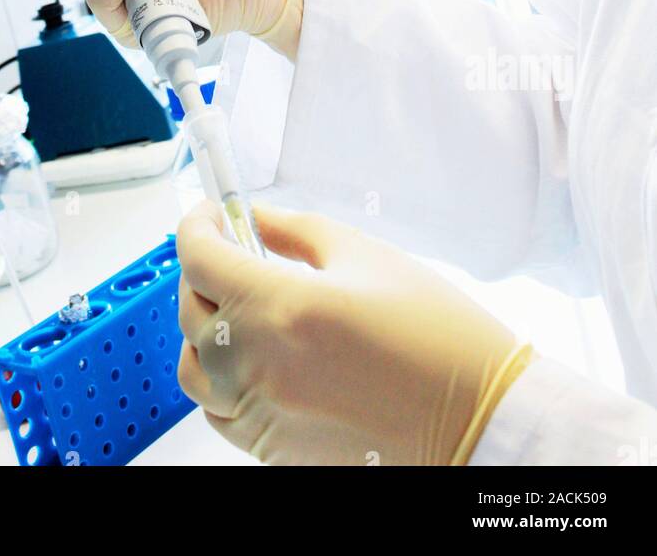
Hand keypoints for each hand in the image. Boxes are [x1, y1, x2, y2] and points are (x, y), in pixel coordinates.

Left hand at [177, 202, 528, 466]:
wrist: (477, 421)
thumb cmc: (437, 340)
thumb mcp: (366, 256)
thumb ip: (298, 232)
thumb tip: (257, 221)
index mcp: (277, 307)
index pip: (199, 258)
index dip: (197, 225)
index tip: (212, 214)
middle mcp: (256, 365)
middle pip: (189, 310)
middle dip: (202, 272)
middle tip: (232, 252)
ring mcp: (262, 414)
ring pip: (194, 369)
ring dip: (204, 332)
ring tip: (238, 311)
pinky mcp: (273, 451)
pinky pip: (221, 412)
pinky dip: (223, 381)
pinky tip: (257, 359)